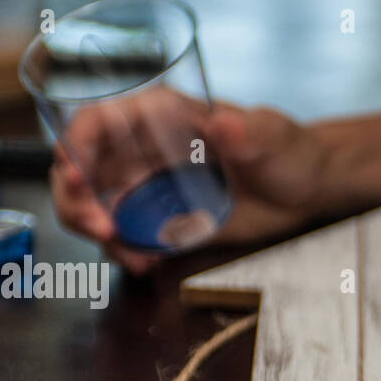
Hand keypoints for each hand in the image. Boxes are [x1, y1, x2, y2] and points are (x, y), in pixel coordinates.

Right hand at [49, 91, 329, 272]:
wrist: (306, 191)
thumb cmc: (290, 151)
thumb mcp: (274, 139)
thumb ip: (250, 133)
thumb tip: (225, 125)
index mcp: (159, 116)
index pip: (96, 123)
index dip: (73, 148)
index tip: (75, 179)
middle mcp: (144, 150)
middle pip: (81, 171)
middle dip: (76, 202)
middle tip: (103, 230)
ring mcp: (150, 188)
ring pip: (97, 208)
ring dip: (100, 235)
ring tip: (133, 257)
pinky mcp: (164, 222)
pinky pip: (127, 237)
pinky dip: (126, 252)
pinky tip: (147, 263)